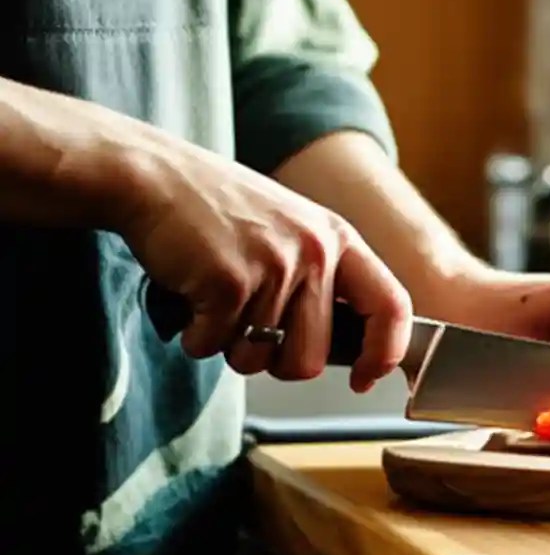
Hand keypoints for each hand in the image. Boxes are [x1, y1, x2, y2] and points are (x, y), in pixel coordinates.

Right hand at [102, 129, 412, 391]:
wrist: (153, 177)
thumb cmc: (218, 210)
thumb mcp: (292, 229)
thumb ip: (321, 277)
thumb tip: (346, 346)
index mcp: (338, 239)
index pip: (391, 306)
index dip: (383, 353)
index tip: (365, 378)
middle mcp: (314, 252)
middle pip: (310, 359)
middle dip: (275, 362)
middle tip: (248, 328)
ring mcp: (273, 266)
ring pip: (258, 359)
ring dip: (228, 345)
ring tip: (216, 300)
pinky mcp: (228, 282)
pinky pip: (213, 346)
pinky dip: (195, 335)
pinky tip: (191, 295)